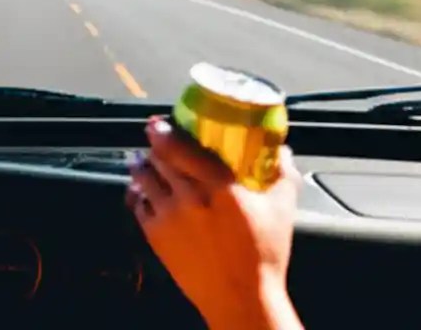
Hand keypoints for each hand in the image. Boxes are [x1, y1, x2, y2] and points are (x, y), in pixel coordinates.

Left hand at [128, 116, 302, 329]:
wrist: (241, 297)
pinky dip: (137, 193)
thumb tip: (281, 151)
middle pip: (158, 159)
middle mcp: (188, 197)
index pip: (179, 148)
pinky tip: (142, 191)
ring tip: (141, 161)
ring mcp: (168, 217)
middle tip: (154, 141)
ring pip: (143, 179)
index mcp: (218, 186)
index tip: (158, 124)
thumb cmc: (264, 254)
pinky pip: (137, 206)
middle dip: (153, 147)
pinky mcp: (156, 237)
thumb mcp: (282, 207)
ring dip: (141, 167)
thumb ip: (282, 173)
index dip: (163, 132)